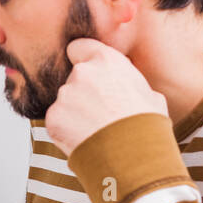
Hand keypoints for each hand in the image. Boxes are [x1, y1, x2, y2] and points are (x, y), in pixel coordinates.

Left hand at [44, 38, 168, 157]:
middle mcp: (81, 72)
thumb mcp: (149, 94)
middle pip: (73, 78)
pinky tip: (84, 139)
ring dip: (74, 112)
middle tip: (99, 112)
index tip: (86, 71)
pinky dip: (65, 130)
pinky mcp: (53, 118)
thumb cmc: (147, 125)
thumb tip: (126, 85)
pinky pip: (57, 121)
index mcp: (106, 60)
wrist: (133, 155)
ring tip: (95, 130)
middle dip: (82, 92)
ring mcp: (65, 95)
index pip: (79, 47)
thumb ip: (128, 82)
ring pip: (65, 101)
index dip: (82, 59)